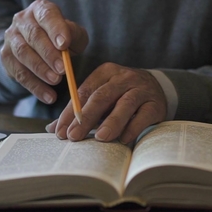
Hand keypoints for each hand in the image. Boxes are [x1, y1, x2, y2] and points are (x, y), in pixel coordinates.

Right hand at [0, 0, 88, 103]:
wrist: (38, 47)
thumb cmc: (62, 38)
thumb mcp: (73, 34)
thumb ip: (73, 35)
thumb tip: (65, 43)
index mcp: (40, 9)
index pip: (46, 15)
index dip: (55, 29)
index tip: (64, 44)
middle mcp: (22, 20)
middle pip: (33, 36)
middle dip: (48, 54)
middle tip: (62, 70)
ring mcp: (11, 38)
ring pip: (23, 54)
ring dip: (40, 70)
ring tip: (56, 81)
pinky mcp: (6, 57)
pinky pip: (19, 73)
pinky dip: (34, 86)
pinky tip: (49, 96)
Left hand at [46, 63, 167, 143]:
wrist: (159, 88)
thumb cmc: (122, 96)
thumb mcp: (102, 97)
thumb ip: (79, 111)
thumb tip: (53, 129)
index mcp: (105, 72)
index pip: (84, 92)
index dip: (70, 112)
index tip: (60, 132)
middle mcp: (123, 77)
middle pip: (102, 97)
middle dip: (86, 118)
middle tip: (74, 137)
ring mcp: (141, 89)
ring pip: (124, 104)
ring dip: (111, 122)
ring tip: (100, 138)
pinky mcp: (155, 103)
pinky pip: (143, 115)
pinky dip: (133, 127)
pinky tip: (124, 139)